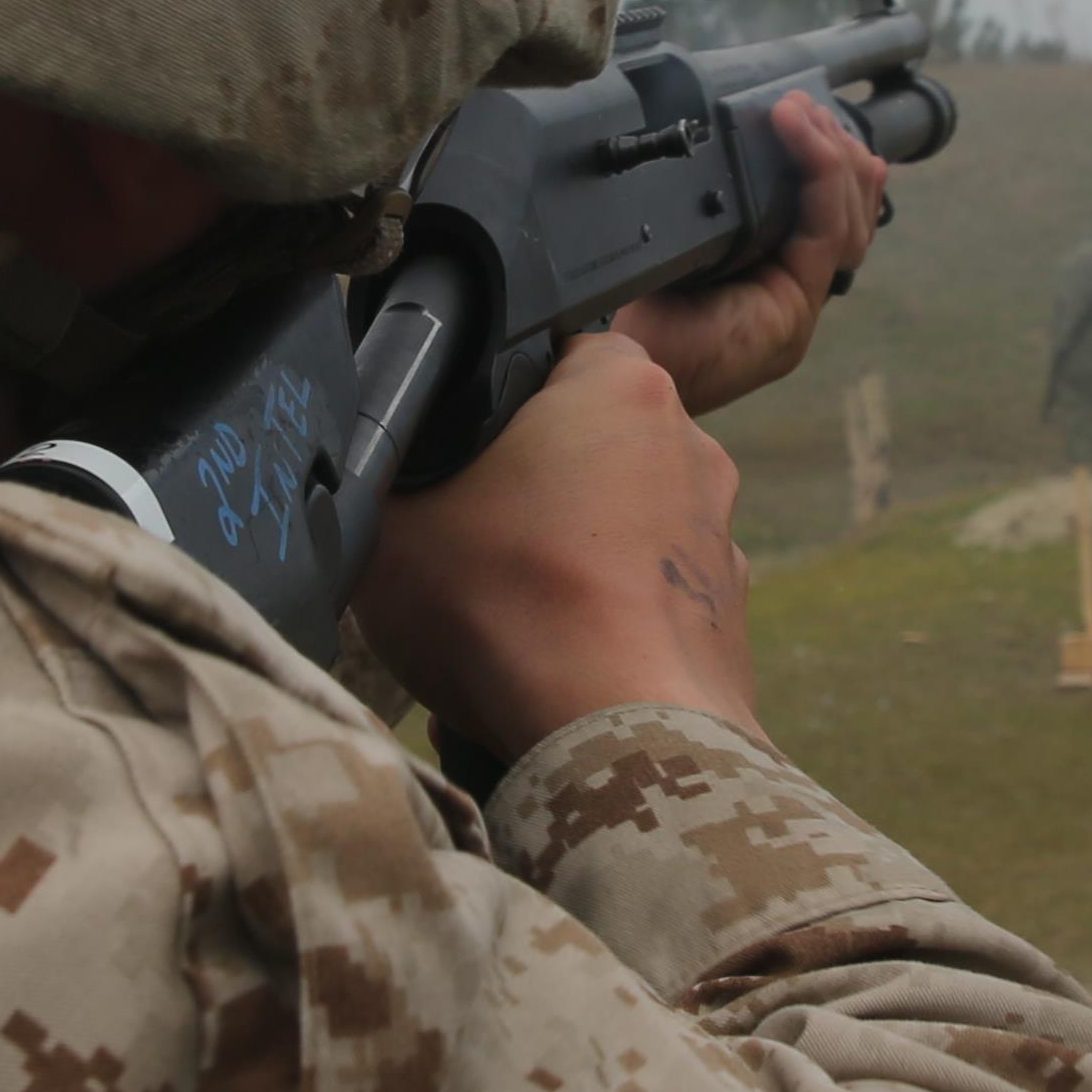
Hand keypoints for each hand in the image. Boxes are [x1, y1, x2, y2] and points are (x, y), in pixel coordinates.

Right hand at [354, 332, 755, 764]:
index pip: (554, 351)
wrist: (613, 741)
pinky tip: (551, 675)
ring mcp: (720, 537)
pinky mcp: (728, 618)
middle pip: (587, 447)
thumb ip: (375, 477)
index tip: (453, 456)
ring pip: (617, 533)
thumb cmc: (511, 613)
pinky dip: (603, 631)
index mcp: (622, 387)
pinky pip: (646, 607)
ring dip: (563, 568)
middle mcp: (691, 447)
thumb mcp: (389, 526)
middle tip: (467, 550)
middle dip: (530, 494)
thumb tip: (362, 476)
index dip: (491, 401)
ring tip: (501, 630)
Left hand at [609, 92, 885, 414]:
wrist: (608, 359)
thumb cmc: (623, 309)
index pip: (823, 223)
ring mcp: (797, 309)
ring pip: (848, 224)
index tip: (818, 120)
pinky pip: (826, 230)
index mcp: (764, 289)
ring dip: (832, 155)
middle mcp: (790, 301)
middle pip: (848, 221)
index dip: (833, 172)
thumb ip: (700, 209)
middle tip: (810, 107)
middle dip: (838, 155)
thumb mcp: (669, 243)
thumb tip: (707, 147)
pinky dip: (821, 173)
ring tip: (803, 110)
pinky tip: (801, 131)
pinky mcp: (793, 310)